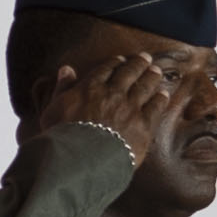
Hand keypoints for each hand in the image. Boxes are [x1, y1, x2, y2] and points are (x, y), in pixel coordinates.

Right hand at [37, 47, 192, 173]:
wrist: (80, 158)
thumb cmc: (61, 136)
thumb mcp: (53, 108)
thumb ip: (62, 87)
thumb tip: (66, 69)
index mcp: (90, 87)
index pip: (106, 69)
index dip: (116, 63)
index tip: (122, 59)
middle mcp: (112, 93)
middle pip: (129, 73)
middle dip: (138, 64)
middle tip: (146, 58)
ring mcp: (129, 108)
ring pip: (144, 87)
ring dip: (151, 77)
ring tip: (156, 71)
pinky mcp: (142, 125)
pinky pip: (155, 107)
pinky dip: (160, 99)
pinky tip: (163, 94)